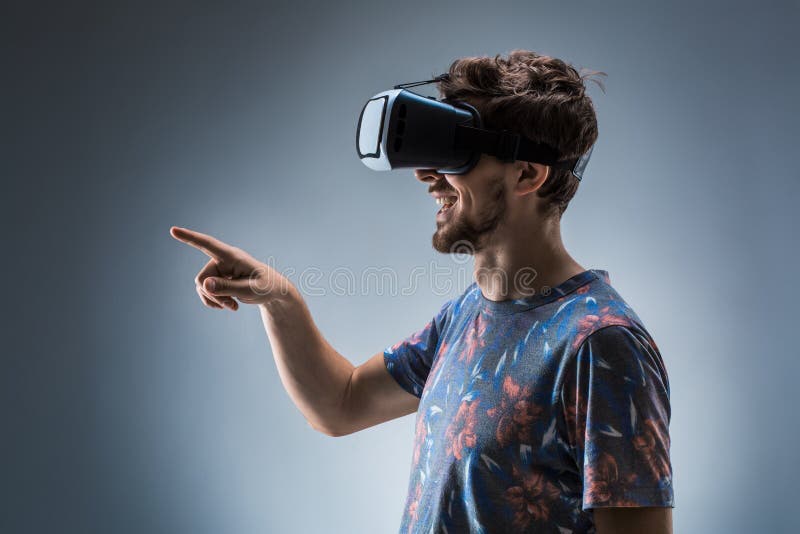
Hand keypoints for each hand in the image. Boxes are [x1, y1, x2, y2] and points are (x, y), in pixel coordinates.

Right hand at [170, 226, 291, 309]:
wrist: (273, 291)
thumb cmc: (266, 286)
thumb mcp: (250, 290)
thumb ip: (227, 287)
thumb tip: (204, 285)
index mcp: (232, 256)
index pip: (208, 245)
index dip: (190, 238)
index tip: (173, 230)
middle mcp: (223, 260)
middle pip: (202, 278)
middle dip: (212, 295)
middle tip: (231, 306)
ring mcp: (219, 269)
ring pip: (202, 286)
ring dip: (215, 300)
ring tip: (233, 306)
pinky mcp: (218, 278)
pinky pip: (205, 291)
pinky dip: (214, 301)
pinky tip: (229, 305)